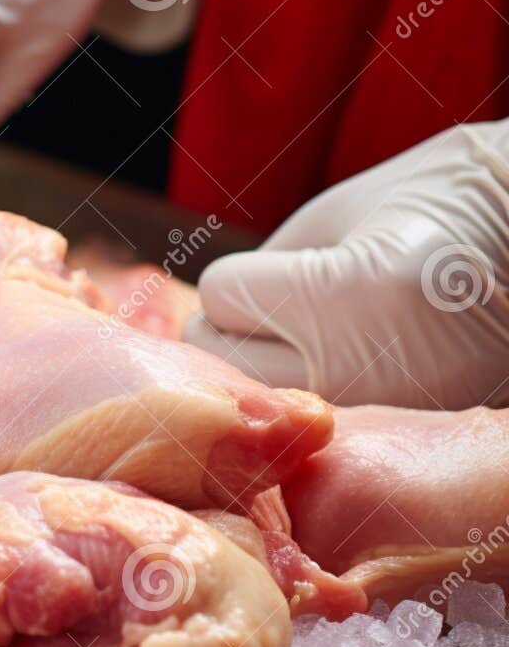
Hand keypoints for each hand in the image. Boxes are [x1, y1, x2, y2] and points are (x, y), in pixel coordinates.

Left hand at [185, 121, 508, 409]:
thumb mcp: (340, 215)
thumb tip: (202, 329)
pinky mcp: (408, 441)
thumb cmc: (444, 205)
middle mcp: (364, 368)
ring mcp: (388, 416)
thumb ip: (263, 273)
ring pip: (260, 415)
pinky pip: (313, 434)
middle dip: (239, 339)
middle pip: (221, 370)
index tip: (297, 271)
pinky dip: (315, 408)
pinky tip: (354, 376)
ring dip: (272, 383)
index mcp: (348, 294)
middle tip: (288, 320)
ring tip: (321, 350)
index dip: (247, 278)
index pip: (222, 296)